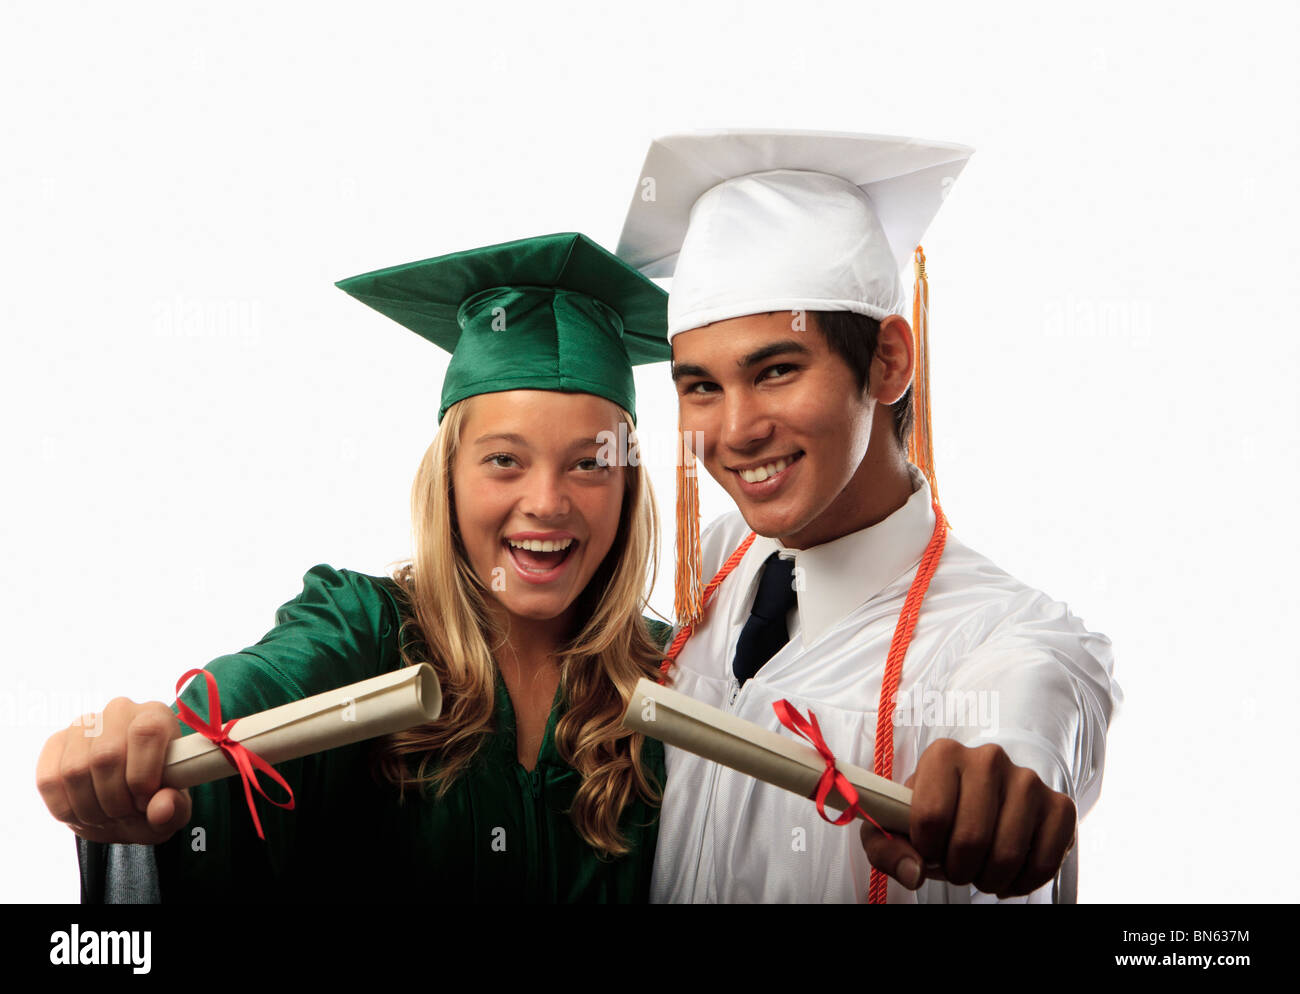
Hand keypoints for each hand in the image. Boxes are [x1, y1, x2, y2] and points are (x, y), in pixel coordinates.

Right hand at [36, 697, 191, 844]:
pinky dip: (66, 808)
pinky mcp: (55, 744)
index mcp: (157, 716)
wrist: (124, 803)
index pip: (146, 732)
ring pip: (75, 770)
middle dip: (115, 799)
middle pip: (106, 756)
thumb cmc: (155, 799)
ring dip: (90, 807)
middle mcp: (119, 711)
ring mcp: (83, 725)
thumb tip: (162, 808)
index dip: (143, 775)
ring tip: (108, 816)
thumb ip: (174, 809)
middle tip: (125, 815)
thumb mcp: (175, 809)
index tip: (145, 802)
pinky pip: (49, 780)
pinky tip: (85, 813)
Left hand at [859, 739, 1076, 897]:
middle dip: (958, 869)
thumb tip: (914, 872)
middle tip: (955, 867)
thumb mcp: (893, 828)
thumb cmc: (930, 816)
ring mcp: (1028, 780)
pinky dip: (1023, 882)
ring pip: (1007, 853)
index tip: (927, 850)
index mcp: (944, 754)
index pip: (932, 815)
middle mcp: (988, 758)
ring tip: (979, 870)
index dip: (926, 849)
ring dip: (988, 879)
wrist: (974, 804)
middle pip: (971, 839)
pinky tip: (1008, 875)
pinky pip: (1045, 860)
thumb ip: (886, 848)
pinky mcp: (1059, 805)